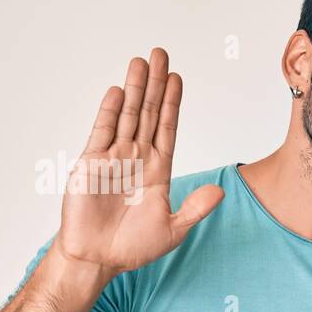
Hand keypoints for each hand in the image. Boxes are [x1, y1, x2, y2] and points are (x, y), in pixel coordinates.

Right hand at [57, 48, 223, 277]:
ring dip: (134, 88)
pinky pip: (101, 131)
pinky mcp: (91, 163)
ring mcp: (113, 158)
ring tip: (141, 61)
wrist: (98, 258)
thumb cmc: (133, 247)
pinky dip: (109, 111)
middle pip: (148, 113)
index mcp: (158, 171)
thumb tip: (219, 191)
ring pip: (126, 115)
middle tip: (161, 53)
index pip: (167, 129)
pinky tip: (117, 91)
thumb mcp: (173, 229)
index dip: (172, 103)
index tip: (178, 78)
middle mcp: (136, 158)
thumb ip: (195, 208)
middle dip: (155, 84)